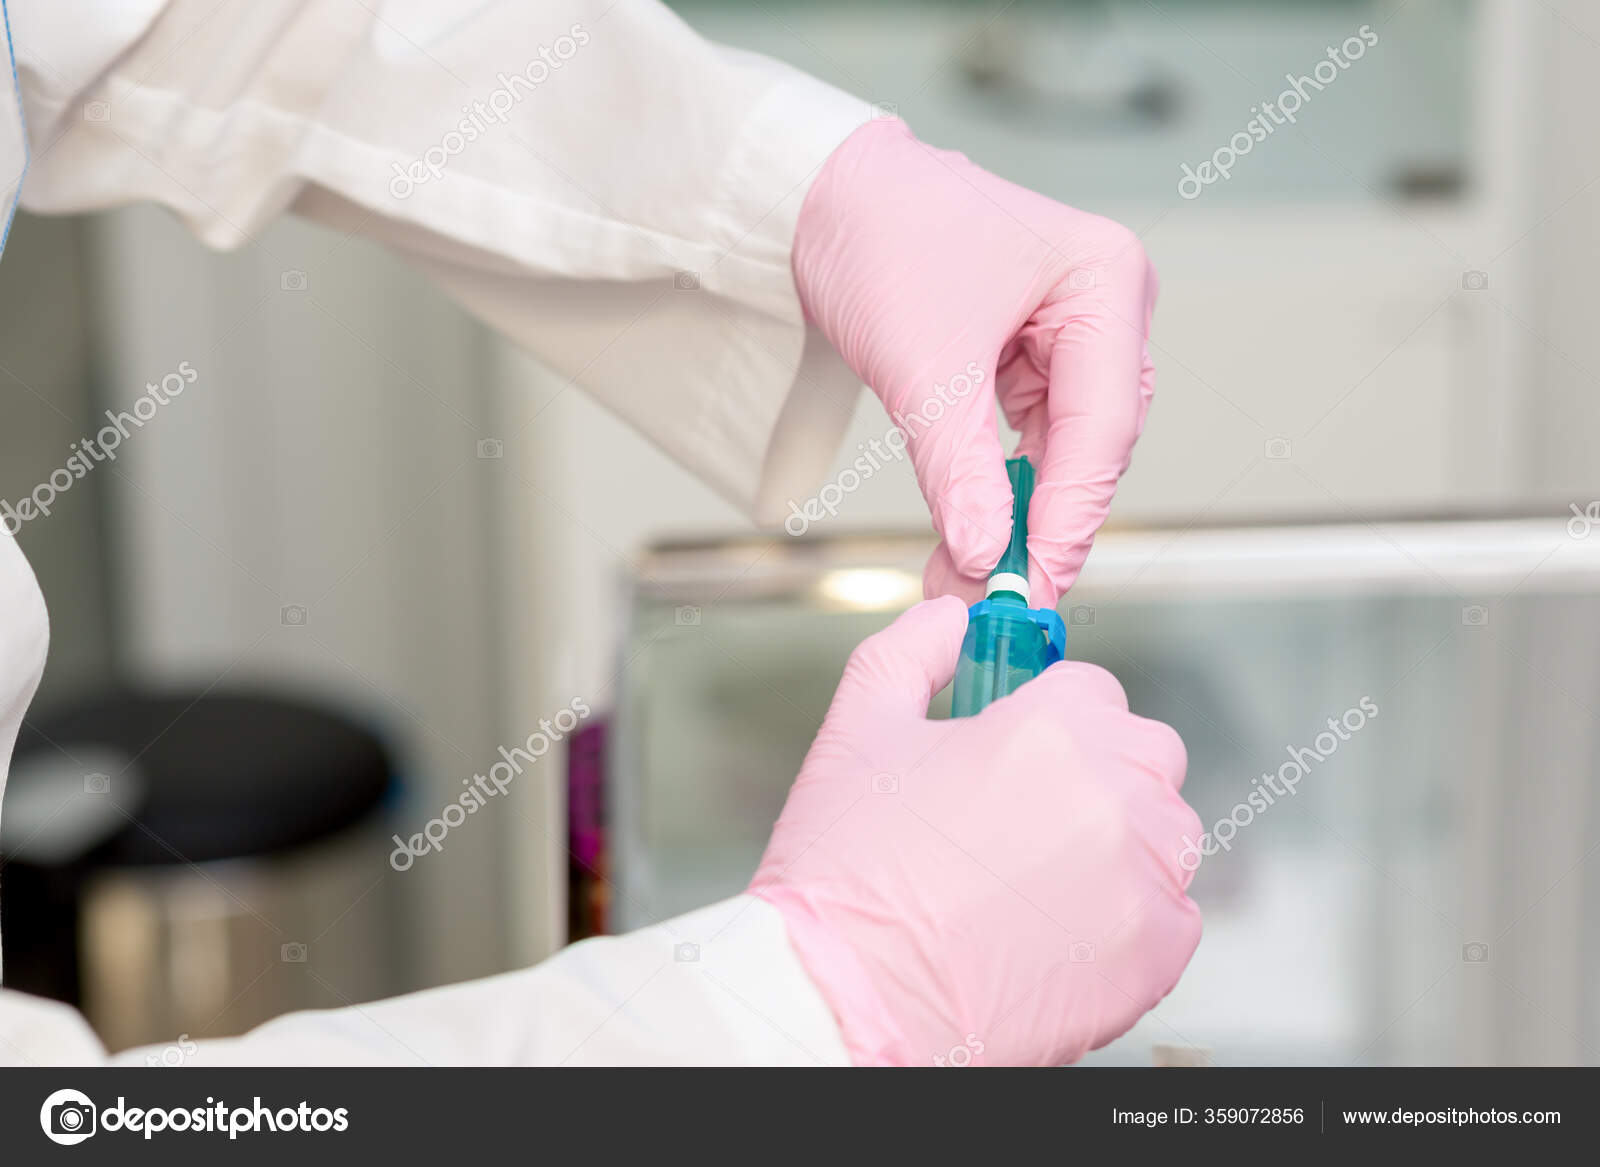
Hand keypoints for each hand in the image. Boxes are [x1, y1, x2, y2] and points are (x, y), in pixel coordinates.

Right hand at [748, 597, 1201, 1065]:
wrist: (844, 1002)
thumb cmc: (844, 875)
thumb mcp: (857, 730)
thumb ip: (911, 653)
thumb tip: (950, 622)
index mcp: (1052, 728)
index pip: (1093, 689)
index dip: (1048, 717)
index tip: (1018, 752)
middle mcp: (1113, 794)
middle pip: (1146, 753)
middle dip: (1097, 771)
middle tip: (1023, 817)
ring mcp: (1141, 877)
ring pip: (1165, 834)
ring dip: (1119, 844)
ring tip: (1036, 881)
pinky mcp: (1153, 955)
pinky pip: (1173, 915)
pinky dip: (1130, 921)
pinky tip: (1059, 931)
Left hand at [793, 119, 1156, 607]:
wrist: (820, 198)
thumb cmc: (877, 238)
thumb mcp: (921, 367)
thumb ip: (960, 469)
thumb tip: (986, 555)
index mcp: (1103, 280)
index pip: (1103, 422)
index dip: (1073, 513)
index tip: (1042, 580)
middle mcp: (1104, 300)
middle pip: (1093, 441)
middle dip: (1045, 521)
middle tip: (1009, 596)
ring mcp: (1072, 326)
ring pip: (1061, 447)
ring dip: (1019, 511)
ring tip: (974, 576)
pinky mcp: (1031, 350)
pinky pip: (1029, 434)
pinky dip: (999, 483)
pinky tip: (973, 531)